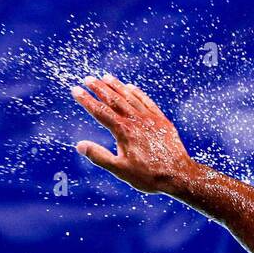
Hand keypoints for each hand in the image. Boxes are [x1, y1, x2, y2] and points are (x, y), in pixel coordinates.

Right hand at [72, 76, 195, 193]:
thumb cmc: (147, 175)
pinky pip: (146, 101)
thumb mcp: (119, 170)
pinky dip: (136, 92)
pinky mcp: (161, 120)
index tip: (75, 90)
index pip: (100, 112)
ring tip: (105, 77)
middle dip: (99, 88)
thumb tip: (80, 145)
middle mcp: (136, 120)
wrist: (177, 175)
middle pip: (114, 99)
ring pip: (129, 97)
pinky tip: (130, 86)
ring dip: (116, 86)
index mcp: (123, 131)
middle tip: (88, 79)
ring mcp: (149, 118)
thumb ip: (99, 156)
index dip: (86, 100)